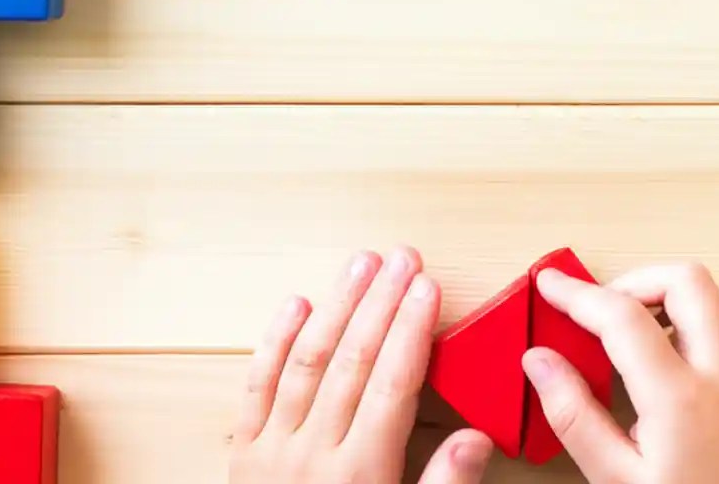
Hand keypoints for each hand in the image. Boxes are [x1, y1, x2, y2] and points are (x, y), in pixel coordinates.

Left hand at [230, 247, 493, 483]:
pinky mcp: (242, 452)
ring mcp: (272, 449)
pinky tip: (296, 303)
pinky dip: (275, 340)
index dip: (412, 330)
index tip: (428, 287)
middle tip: (403, 258)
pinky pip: (257, 385)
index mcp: (360, 475)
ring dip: (337, 305)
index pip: (392, 385)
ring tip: (362, 263)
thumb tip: (476, 439)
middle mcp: (312, 454)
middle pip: (352, 361)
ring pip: (307, 361)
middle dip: (382, 302)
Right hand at [522, 264, 718, 483]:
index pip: (620, 316)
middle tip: (604, 310)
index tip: (551, 284)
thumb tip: (540, 362)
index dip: (577, 293)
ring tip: (652, 329)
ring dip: (685, 296)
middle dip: (635, 281)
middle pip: (683, 280)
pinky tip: (698, 353)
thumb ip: (576, 417)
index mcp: (680, 399)